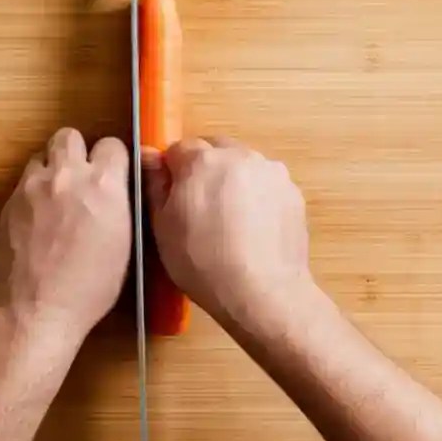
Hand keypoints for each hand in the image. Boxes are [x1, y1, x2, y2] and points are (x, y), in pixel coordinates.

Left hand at [0, 128, 131, 352]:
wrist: (35, 310)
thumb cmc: (88, 289)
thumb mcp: (123, 247)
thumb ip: (118, 208)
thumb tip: (114, 196)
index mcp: (103, 185)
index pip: (111, 145)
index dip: (112, 160)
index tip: (111, 176)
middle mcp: (65, 176)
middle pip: (68, 136)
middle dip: (76, 152)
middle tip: (80, 179)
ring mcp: (31, 187)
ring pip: (40, 157)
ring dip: (50, 171)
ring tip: (55, 200)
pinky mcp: (7, 203)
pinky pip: (22, 184)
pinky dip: (32, 194)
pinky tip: (37, 222)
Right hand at [142, 137, 310, 323]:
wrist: (262, 292)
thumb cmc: (203, 263)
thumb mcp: (163, 227)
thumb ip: (155, 184)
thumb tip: (149, 155)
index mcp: (202, 161)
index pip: (179, 148)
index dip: (173, 171)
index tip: (173, 196)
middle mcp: (239, 156)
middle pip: (215, 150)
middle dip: (206, 170)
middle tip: (200, 208)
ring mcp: (270, 172)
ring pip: (243, 165)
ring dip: (233, 181)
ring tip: (230, 221)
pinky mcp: (292, 192)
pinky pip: (266, 184)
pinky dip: (257, 197)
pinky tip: (252, 229)